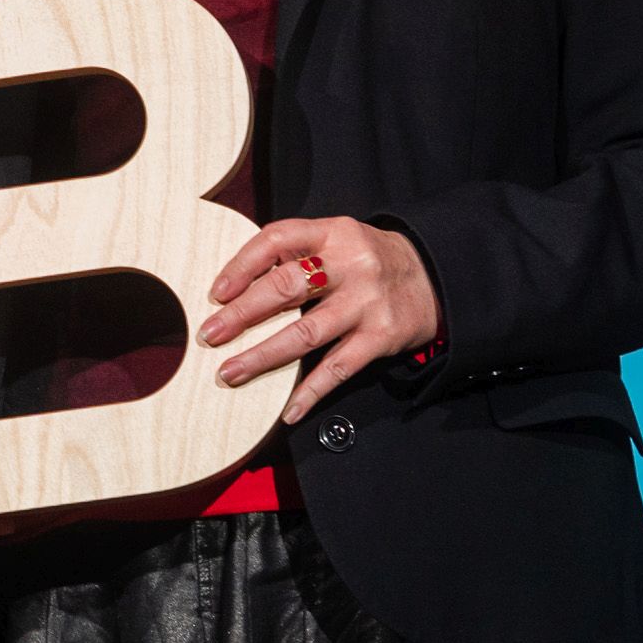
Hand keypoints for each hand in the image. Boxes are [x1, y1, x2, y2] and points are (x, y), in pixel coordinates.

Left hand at [201, 217, 440, 422]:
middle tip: (209, 335)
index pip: (277, 240)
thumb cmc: (367, 259)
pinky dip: (311, 392)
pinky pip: (339, 369)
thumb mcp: (336, 239)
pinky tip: (288, 410)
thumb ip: (295, 253)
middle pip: (285, 287)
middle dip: (241, 314)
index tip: (216, 293)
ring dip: (262, 356)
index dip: (241, 265)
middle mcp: (351, 265)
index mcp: (333, 232)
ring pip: (305, 333)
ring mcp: (367, 302)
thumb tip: (234, 287)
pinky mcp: (381, 337)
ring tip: (230, 372)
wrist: (433, 276)